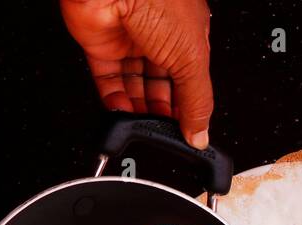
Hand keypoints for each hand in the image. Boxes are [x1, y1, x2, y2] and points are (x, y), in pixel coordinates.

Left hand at [62, 0, 214, 148]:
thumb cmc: (158, 0)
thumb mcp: (192, 59)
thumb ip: (198, 100)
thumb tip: (200, 134)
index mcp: (188, 36)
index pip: (190, 81)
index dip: (188, 107)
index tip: (188, 132)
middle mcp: (159, 38)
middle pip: (162, 86)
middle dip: (163, 111)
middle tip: (164, 131)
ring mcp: (129, 41)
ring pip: (135, 86)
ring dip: (139, 109)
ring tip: (144, 126)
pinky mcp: (101, 45)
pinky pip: (108, 80)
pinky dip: (114, 101)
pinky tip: (123, 115)